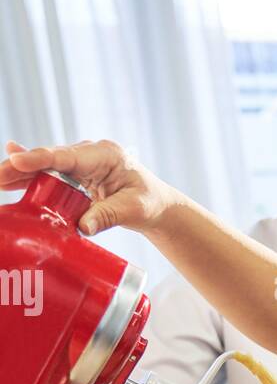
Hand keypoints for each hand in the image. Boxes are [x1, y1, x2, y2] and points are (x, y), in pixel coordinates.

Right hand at [0, 139, 178, 235]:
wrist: (156, 204)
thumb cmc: (149, 202)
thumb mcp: (133, 209)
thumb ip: (108, 216)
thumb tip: (81, 228)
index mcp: (105, 155)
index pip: (67, 156)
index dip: (40, 158)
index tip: (16, 158)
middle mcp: (89, 155)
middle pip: (49, 159)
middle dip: (21, 166)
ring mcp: (80, 165)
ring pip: (45, 167)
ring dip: (20, 173)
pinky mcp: (75, 177)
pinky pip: (49, 175)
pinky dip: (30, 179)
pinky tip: (9, 179)